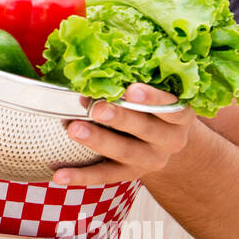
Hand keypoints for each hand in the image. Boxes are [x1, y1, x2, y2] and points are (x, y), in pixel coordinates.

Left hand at [50, 84, 194, 185]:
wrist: (166, 144)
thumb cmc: (155, 108)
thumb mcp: (157, 95)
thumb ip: (138, 81)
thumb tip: (98, 62)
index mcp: (179, 115)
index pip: (170, 107)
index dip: (152, 99)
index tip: (131, 89)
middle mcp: (169, 140)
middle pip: (145, 128)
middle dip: (119, 117)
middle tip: (96, 108)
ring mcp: (151, 159)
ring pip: (124, 152)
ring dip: (98, 141)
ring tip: (74, 129)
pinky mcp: (131, 175)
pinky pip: (105, 175)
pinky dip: (81, 176)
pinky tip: (59, 175)